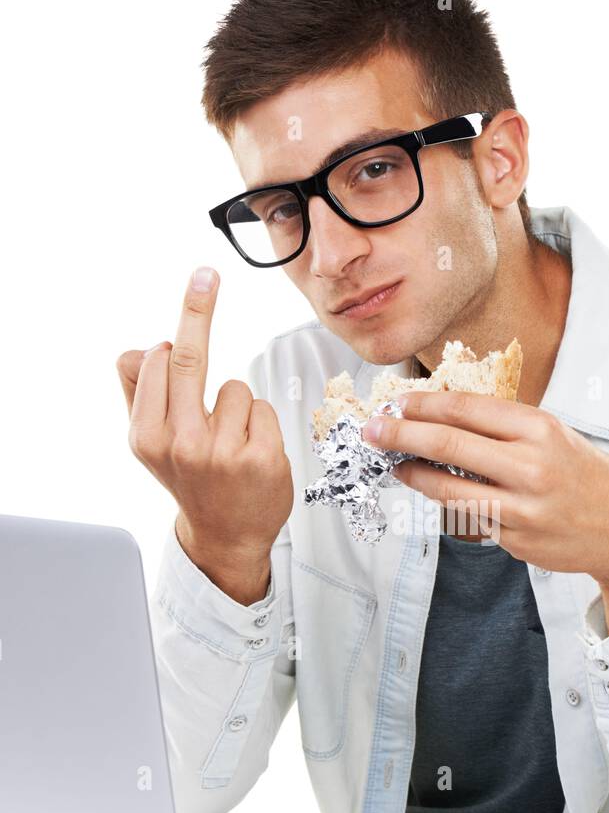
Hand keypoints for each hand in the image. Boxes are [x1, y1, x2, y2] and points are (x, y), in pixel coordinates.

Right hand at [116, 268, 293, 600]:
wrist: (225, 536)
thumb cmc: (190, 479)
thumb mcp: (153, 442)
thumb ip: (141, 394)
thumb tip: (141, 348)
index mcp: (147, 436)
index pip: (157, 364)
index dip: (175, 337)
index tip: (196, 286)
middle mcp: (180, 445)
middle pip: (188, 360)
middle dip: (197, 310)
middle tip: (206, 275)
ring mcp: (221, 453)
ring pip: (236, 387)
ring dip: (238, 405)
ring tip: (231, 440)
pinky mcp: (260, 458)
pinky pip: (263, 408)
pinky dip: (261, 422)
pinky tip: (252, 450)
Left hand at [364, 391, 608, 633]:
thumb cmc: (584, 474)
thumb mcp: (554, 435)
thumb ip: (504, 427)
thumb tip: (441, 416)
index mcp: (540, 429)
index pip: (467, 409)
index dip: (424, 404)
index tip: (396, 403)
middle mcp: (530, 466)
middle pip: (449, 444)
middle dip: (403, 435)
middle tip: (373, 431)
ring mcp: (522, 508)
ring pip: (449, 489)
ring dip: (414, 475)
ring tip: (396, 465)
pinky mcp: (515, 539)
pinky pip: (467, 518)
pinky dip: (446, 503)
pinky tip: (434, 491)